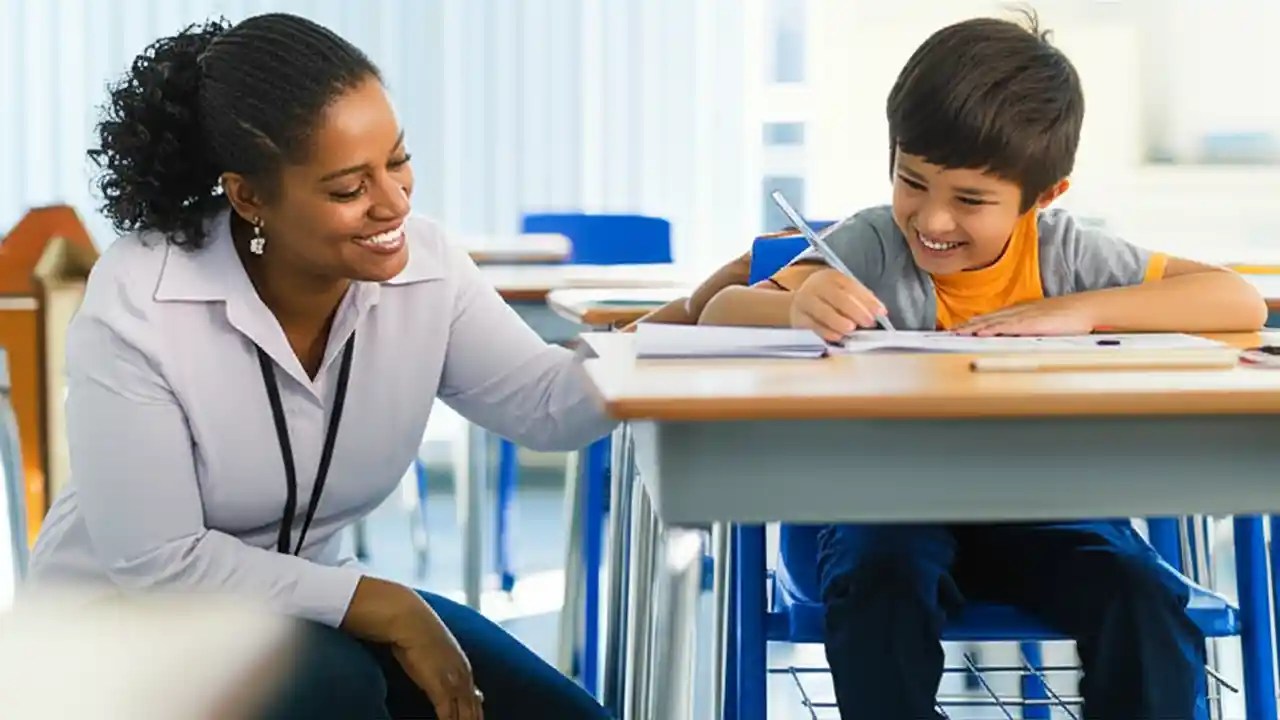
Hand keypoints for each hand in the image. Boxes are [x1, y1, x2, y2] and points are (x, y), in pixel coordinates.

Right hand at [390, 600, 483, 719]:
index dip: (477, 715)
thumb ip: (447, 669)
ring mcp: (454, 682)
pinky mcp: (440, 687)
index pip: (475, 701)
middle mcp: (463, 677)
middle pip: (473, 711)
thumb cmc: (418, 635)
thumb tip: (450, 677)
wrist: (410, 620)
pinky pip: (447, 715)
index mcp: (464, 669)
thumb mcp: (438, 654)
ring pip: (465, 715)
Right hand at [790, 268, 886, 341]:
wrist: (799, 303)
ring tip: (851, 329)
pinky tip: (837, 336)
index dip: (867, 300)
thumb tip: (880, 311)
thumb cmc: (827, 298)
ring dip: (839, 321)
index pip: (851, 286)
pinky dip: (826, 332)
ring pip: (823, 312)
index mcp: (832, 277)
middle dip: (855, 311)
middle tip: (868, 322)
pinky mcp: (799, 318)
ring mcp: (806, 302)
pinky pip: (814, 326)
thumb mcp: (843, 291)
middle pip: (838, 298)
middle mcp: (817, 286)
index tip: (881, 312)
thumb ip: (862, 299)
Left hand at [954, 295, 1096, 335]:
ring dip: (972, 328)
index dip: (972, 324)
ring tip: (956, 334)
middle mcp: (1016, 312)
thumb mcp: (1041, 322)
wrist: (1084, 308)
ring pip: (991, 322)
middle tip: (948, 333)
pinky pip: (1006, 327)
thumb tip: (1014, 337)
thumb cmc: (1067, 317)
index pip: (990, 318)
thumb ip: (1026, 328)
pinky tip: (979, 333)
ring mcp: (1022, 316)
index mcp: (1018, 311)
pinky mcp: (1029, 323)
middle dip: (966, 326)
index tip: (957, 330)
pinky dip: (991, 329)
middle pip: (986, 319)